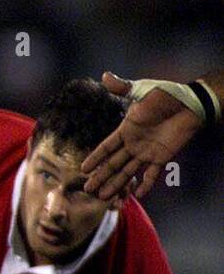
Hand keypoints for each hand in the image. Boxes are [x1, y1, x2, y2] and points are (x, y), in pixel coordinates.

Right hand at [81, 71, 205, 199]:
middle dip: (101, 176)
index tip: (83, 169)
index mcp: (125, 129)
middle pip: (113, 163)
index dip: (95, 158)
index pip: (106, 147)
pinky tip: (137, 195)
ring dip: (117, 184)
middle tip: (88, 190)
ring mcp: (147, 152)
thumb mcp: (141, 90)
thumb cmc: (165, 94)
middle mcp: (133, 143)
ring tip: (105, 197)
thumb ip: (122, 87)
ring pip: (128, 172)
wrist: (190, 104)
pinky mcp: (162, 157)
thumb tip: (104, 76)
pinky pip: (152, 174)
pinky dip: (145, 185)